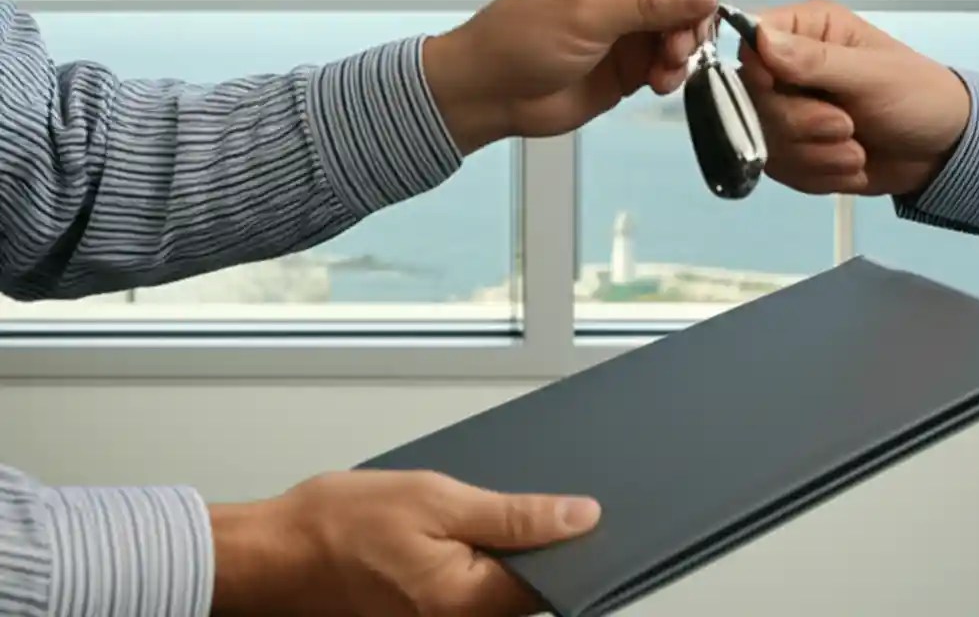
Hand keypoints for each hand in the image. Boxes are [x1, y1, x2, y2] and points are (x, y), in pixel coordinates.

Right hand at [210, 470, 601, 616]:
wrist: (273, 555)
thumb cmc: (339, 525)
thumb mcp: (436, 499)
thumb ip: (515, 515)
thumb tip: (580, 517)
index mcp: (470, 603)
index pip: (554, 584)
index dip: (573, 546)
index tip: (581, 511)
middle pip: (530, 593)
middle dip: (539, 547)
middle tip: (524, 499)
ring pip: (501, 593)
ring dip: (505, 554)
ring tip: (481, 511)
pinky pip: (473, 595)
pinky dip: (479, 564)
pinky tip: (464, 530)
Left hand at [425, 0, 724, 154]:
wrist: (492, 94)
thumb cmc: (520, 40)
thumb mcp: (589, 14)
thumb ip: (652, 2)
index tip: (705, 3)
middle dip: (694, 19)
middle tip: (679, 45)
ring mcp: (631, 26)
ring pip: (685, 30)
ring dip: (685, 50)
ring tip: (665, 69)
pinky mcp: (632, 63)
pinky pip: (671, 62)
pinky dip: (674, 73)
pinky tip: (658, 83)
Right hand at [737, 0, 971, 196]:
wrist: (941, 151)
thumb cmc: (918, 96)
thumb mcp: (871, 75)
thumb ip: (815, 61)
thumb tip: (761, 39)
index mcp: (805, 31)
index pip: (750, 43)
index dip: (758, 73)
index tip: (781, 91)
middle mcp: (786, 69)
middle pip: (750, 101)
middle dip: (801, 126)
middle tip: (847, 127)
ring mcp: (786, 111)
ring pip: (764, 141)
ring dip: (816, 156)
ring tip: (857, 150)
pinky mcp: (791, 150)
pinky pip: (780, 170)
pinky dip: (818, 175)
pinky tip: (849, 165)